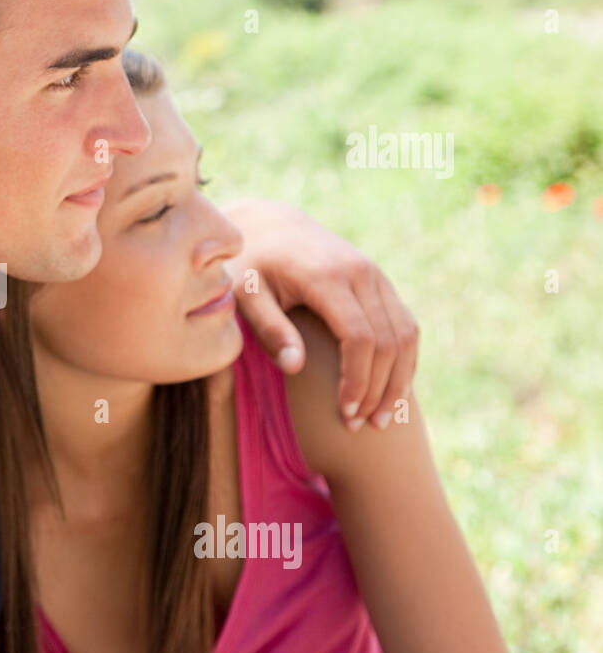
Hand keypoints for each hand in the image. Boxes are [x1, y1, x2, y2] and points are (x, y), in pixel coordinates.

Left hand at [223, 199, 418, 430]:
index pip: (359, 337)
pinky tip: (390, 391)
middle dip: (379, 388)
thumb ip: (268, 328)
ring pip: (406, 333)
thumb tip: (295, 367)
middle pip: (389, 340)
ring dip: (399, 379)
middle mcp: (361, 273)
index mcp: (327, 277)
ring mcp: (376, 276)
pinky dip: (404, 360)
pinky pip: (406, 324)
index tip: (344, 414)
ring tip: (381, 418)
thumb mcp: (246, 294)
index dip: (357, 381)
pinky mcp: (381, 282)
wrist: (271, 226)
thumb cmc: (250, 266)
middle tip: (360, 426)